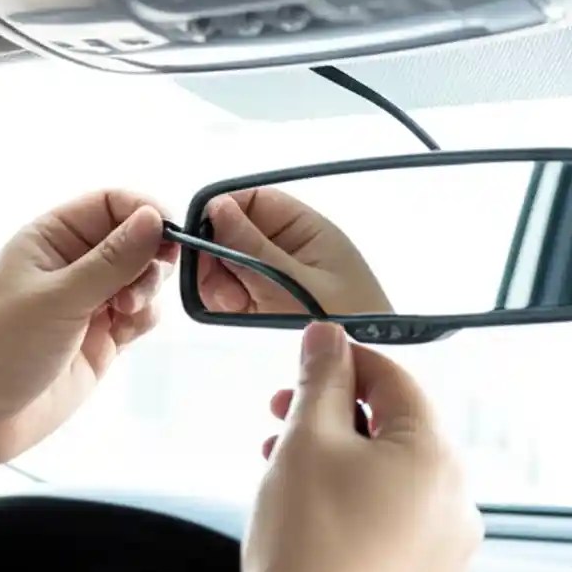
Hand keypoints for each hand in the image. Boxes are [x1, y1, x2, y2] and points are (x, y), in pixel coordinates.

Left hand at [0, 190, 176, 470]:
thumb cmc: (2, 347)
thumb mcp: (61, 296)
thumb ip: (113, 259)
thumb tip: (156, 218)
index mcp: (51, 238)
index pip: (110, 204)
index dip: (144, 211)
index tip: (171, 233)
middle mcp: (72, 263)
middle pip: (134, 239)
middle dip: (149, 256)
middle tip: (143, 281)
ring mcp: (89, 300)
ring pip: (143, 277)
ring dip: (148, 289)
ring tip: (126, 311)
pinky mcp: (102, 336)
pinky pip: (141, 313)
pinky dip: (145, 317)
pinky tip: (126, 330)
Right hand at [197, 188, 392, 315]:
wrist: (369, 371)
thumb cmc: (349, 322)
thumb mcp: (295, 284)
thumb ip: (252, 248)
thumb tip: (217, 206)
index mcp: (306, 228)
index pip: (252, 200)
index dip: (221, 213)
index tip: (202, 240)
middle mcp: (290, 247)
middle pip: (233, 233)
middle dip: (219, 256)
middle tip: (225, 284)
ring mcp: (279, 275)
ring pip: (229, 264)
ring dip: (222, 283)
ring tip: (237, 304)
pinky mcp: (271, 302)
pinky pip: (236, 291)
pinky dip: (229, 302)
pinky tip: (239, 313)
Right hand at [225, 323, 482, 571]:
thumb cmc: (307, 552)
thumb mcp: (305, 441)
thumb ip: (319, 379)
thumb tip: (327, 339)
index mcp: (437, 455)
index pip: (394, 378)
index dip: (343, 360)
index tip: (307, 360)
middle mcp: (457, 500)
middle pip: (394, 428)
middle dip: (333, 415)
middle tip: (283, 418)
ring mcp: (446, 548)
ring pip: (392, 477)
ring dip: (341, 459)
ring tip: (287, 468)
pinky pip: (394, 523)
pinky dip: (357, 505)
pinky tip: (314, 514)